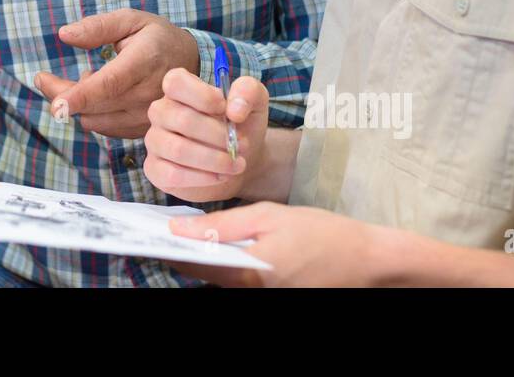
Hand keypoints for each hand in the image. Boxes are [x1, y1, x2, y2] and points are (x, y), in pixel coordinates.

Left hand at [34, 9, 198, 138]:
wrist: (194, 66)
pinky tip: (102, 94)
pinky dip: (93, 112)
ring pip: (94, 120)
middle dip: (60, 93)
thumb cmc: (157, 38)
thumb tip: (64, 34)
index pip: (110, 84)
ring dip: (79, 103)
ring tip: (89, 77)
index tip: (56, 104)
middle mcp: (148, 95)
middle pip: (93, 105)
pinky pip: (104, 128)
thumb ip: (98, 26)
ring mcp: (147, 117)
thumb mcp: (132, 20)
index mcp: (144, 62)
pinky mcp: (143, 131)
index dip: (81, 95)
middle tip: (43, 78)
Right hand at [143, 68, 269, 201]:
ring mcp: (155, 141)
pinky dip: (202, 178)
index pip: (175, 82)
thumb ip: (248, 91)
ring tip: (236, 164)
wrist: (240, 158)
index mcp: (179, 89)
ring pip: (178, 150)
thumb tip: (234, 109)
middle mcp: (161, 112)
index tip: (226, 109)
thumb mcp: (254, 100)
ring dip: (214, 160)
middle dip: (219, 136)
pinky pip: (172, 174)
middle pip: (182, 120)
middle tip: (242, 145)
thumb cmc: (242, 125)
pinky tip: (220, 176)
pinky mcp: (156, 169)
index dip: (203, 96)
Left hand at [167, 202, 385, 286]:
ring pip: (221, 278)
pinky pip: (239, 280)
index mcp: (248, 273)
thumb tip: (179, 228)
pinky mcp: (272, 294)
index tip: (149, 234)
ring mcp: (262, 296)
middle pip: (204, 275)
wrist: (365, 259)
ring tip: (189, 232)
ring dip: (204, 258)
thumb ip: (222, 225)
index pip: (193, 266)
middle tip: (165, 228)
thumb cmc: (320, 232)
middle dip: (184, 252)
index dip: (168, 249)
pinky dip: (226, 263)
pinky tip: (222, 243)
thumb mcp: (269, 217)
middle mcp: (251, 292)